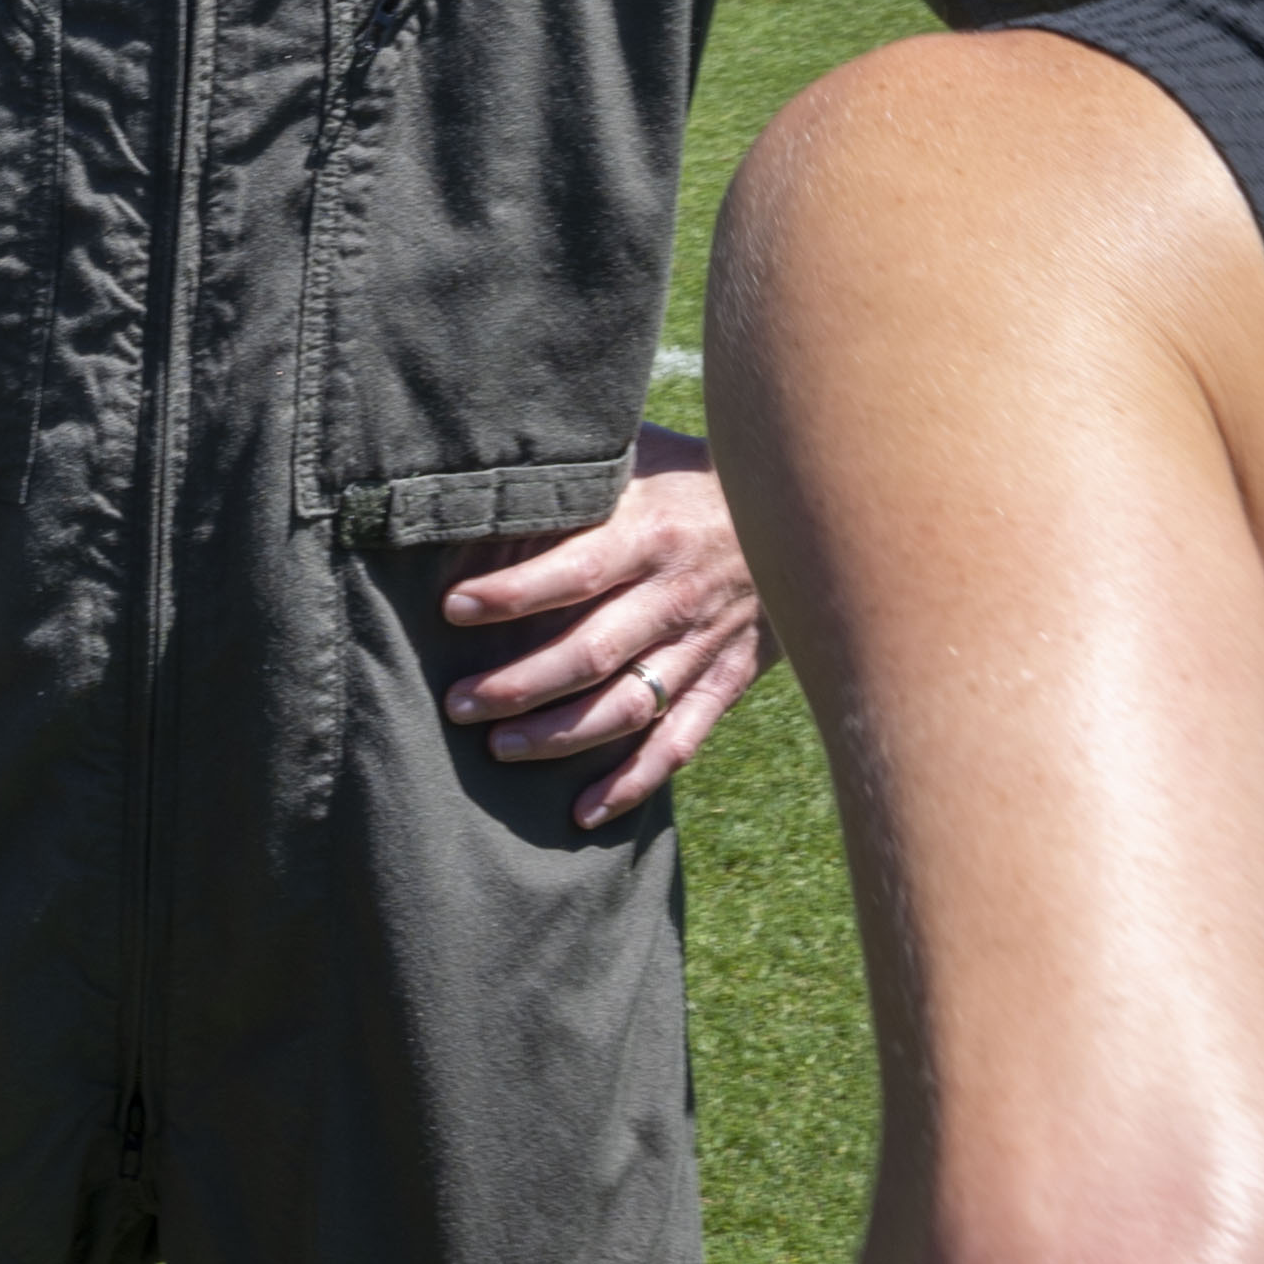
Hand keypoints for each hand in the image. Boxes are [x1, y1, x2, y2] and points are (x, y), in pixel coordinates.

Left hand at [440, 424, 768, 826]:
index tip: (452, 609)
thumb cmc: (703, 474)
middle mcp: (678, 595)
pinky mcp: (729, 677)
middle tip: (458, 703)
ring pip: (626, 705)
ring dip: (560, 736)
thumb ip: (586, 462)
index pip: (574, 570)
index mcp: (654, 532)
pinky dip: (635, 780)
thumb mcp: (650, 452)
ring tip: (500, 750)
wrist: (811, 508)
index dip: (512, 595)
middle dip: (517, 685)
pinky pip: (681, 739)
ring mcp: (706, 643)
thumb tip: (503, 452)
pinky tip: (585, 811)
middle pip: (590, 652)